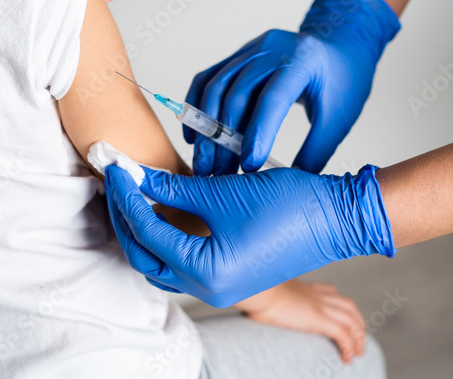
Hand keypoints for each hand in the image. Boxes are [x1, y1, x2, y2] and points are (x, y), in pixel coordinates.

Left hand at [104, 163, 394, 307]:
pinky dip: (166, 237)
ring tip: (135, 192)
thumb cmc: (289, 205)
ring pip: (161, 262)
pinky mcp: (229, 277)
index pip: (146, 232)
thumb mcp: (223, 191)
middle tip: (118, 180)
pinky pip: (183, 261)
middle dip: (126, 216)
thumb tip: (137, 176)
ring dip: (144, 229)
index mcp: (205, 270)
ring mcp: (219, 286)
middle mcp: (208, 287)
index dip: (127, 196)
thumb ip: (174, 187)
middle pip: (145, 255)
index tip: (117, 166)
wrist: (335, 218)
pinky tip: (163, 207)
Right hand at [186, 0, 399, 174]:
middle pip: (237, 94)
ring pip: (216, 87)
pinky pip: (208, 79)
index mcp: (302, 60)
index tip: (249, 167)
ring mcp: (251, 49)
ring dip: (206, 130)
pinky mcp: (238, 55)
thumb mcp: (339, 117)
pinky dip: (197, 107)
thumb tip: (289, 187)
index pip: (273, 98)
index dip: (258, 133)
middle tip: (217, 176)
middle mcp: (272, 49)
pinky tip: (194, 136)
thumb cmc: (344, 81)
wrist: (340, 46)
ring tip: (205, 165)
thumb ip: (315, 151)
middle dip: (224, 140)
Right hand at [238, 280, 366, 362]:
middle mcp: (316, 293)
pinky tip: (348, 357)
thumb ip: (267, 297)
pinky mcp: (318, 318)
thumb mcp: (263, 291)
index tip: (343, 315)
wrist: (257, 288)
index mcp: (304, 287)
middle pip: (348, 305)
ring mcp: (319, 305)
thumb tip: (253, 302)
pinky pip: (342, 334)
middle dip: (357, 322)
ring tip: (358, 352)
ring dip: (358, 337)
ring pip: (351, 320)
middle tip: (359, 338)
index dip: (340, 304)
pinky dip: (349, 346)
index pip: (330, 291)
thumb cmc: (253, 290)